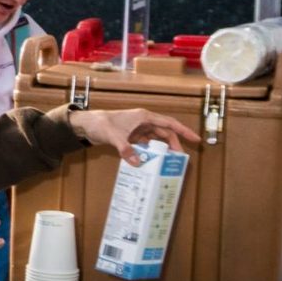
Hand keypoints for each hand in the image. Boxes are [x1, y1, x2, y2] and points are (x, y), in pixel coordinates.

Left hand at [70, 107, 199, 164]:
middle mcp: (143, 121)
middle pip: (165, 133)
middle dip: (173, 144)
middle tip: (178, 158)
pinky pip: (145, 144)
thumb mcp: (114, 137)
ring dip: (162, 149)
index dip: (183, 131)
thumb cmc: (100, 124)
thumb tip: (138, 163)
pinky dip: (150, 151)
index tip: (195, 139)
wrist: (86, 124)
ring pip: (156, 139)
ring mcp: (137, 129)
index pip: (169, 123)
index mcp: (144, 117)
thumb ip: (126, 150)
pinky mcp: (131, 136)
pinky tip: (152, 161)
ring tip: (167, 162)